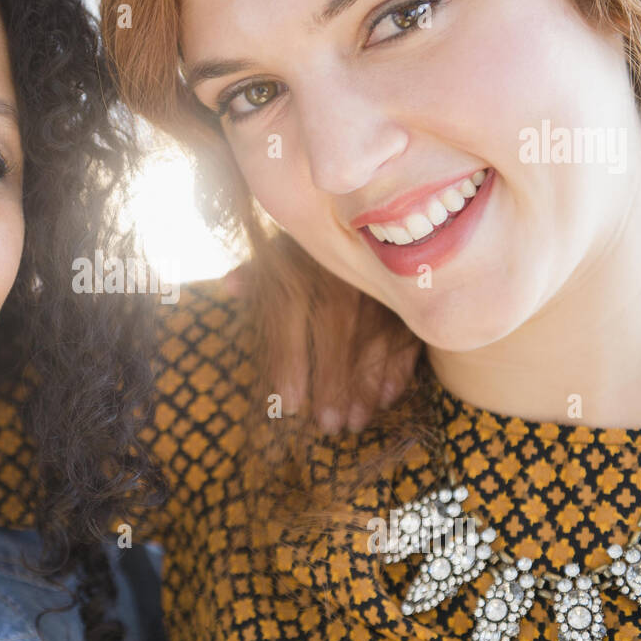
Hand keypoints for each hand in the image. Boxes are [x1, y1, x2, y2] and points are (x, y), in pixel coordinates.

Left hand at [220, 261, 418, 433]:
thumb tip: (230, 285)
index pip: (293, 311)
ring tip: (355, 423)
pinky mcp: (410, 293)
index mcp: (305, 261)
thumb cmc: (314, 247)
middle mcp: (344, 270)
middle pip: (336, 325)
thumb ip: (258, 272)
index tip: (288, 404)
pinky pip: (408, 330)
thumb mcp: (283, 250)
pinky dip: (399, 365)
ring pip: (376, 333)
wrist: (367, 215)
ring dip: (367, 382)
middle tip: (328, 425)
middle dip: (333, 379)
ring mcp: (381, 281)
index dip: (289, 359)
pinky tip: (387, 398)